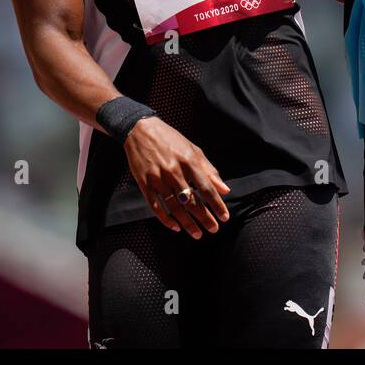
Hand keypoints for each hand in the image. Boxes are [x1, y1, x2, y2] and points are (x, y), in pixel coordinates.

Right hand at [122, 116, 230, 238]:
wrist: (139, 130)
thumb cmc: (170, 140)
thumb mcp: (193, 150)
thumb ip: (209, 170)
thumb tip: (224, 190)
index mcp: (188, 161)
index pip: (206, 188)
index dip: (216, 204)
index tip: (224, 217)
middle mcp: (173, 171)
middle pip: (191, 200)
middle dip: (204, 217)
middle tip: (213, 229)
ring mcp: (157, 178)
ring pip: (174, 207)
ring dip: (187, 223)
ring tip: (197, 234)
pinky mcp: (144, 183)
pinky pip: (156, 206)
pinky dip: (166, 219)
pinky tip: (175, 227)